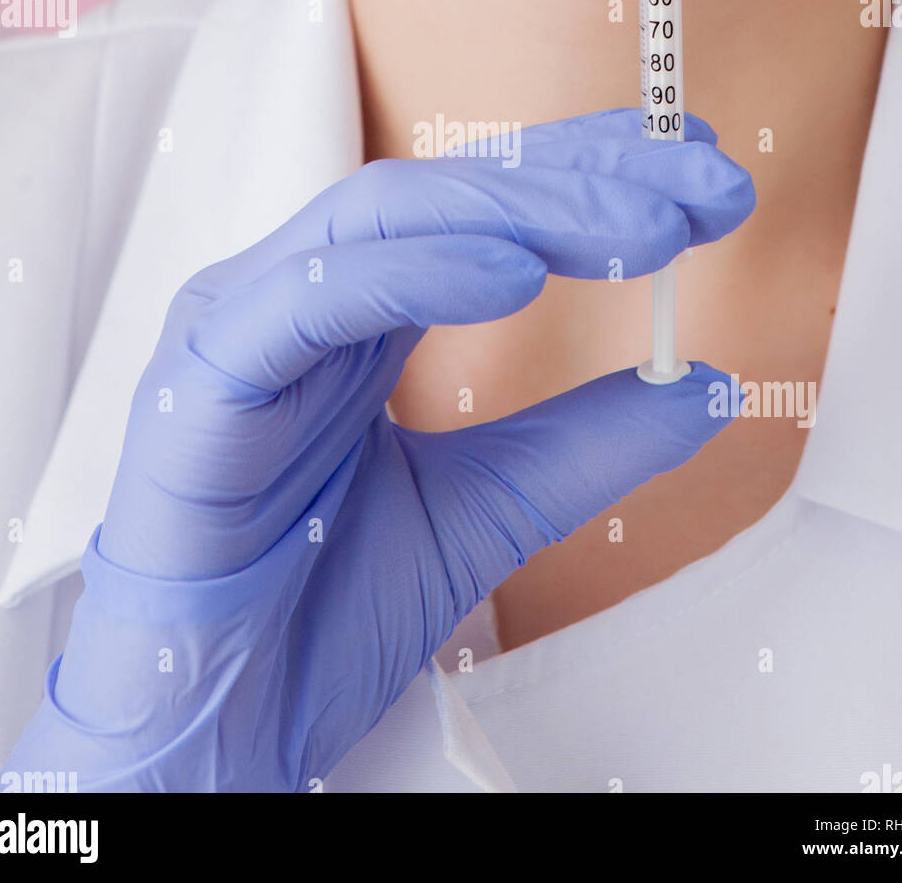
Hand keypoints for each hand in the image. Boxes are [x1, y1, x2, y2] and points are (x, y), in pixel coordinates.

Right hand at [6, 108, 753, 790]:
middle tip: (702, 187)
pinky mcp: (198, 385)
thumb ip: (583, 444)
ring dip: (518, 208)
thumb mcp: (486, 513)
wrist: (218, 730)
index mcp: (355, 314)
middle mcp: (297, 297)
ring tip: (637, 226)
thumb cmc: (319, 610)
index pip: (478, 208)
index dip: (587, 173)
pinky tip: (512, 274)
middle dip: (579, 177)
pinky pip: (303, 303)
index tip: (695, 170)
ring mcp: (240, 328)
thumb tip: (703, 385)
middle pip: (442, 193)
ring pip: (379, 220)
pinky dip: (408, 275)